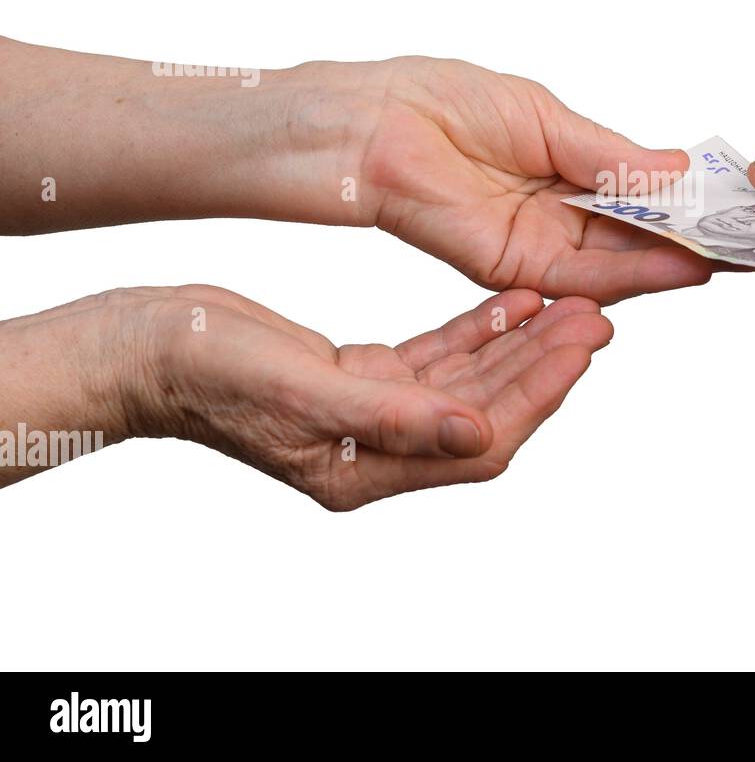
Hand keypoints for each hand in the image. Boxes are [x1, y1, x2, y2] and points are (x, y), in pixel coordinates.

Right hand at [1, 285, 611, 508]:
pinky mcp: (360, 376)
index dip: (539, 392)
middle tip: (596, 316)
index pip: (482, 438)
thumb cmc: (202, 373)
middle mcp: (378, 447)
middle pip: (487, 408)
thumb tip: (476, 434)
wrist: (142, 350)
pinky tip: (509, 303)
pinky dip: (476, 330)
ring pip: (469, 378)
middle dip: (545, 364)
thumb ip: (391, 416)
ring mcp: (371, 411)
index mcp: (366, 467)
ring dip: (519, 344)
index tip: (583, 343)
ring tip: (567, 305)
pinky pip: (436, 356)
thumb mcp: (299, 391)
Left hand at [303, 56, 715, 302]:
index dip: (687, 206)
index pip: (638, 198)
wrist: (370, 123)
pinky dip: (636, 276)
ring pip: (618, 265)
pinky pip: (583, 277)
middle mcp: (554, 215)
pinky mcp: (511, 267)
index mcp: (563, 171)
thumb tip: (679, 173)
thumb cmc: (440, 100)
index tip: (740, 208)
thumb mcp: (548, 120)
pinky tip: (685, 266)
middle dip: (694, 242)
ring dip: (677, 263)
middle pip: (636, 239)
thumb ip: (611, 157)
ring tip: (736, 256)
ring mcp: (534, 244)